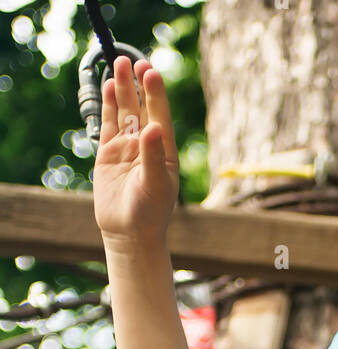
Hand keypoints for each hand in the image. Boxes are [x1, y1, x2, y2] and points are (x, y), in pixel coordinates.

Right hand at [93, 55, 179, 248]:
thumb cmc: (149, 213)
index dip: (156, 93)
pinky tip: (109, 87)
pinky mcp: (109, 153)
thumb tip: (153, 128)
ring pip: (125, 112)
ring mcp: (127, 148)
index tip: (150, 72)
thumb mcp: (155, 184)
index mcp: (164, 151)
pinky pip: (109, 124)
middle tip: (134, 61)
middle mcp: (147, 145)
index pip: (160, 115)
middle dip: (138, 85)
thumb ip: (154, 156)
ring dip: (123, 89)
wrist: (129, 234)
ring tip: (118, 63)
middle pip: (142, 108)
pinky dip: (110, 106)